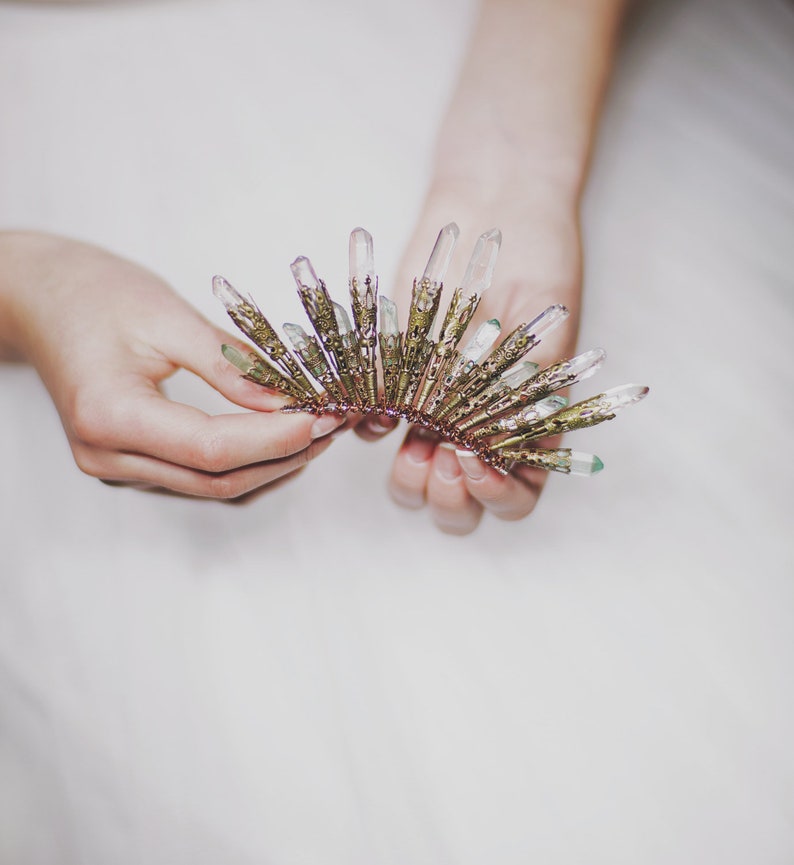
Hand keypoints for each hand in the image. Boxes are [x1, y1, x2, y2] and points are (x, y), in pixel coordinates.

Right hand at [0, 232, 344, 498]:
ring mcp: (117, 467)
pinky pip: (199, 481)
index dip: (275, 439)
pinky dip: (246, 466)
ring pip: (212, 489)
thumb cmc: (93, 293)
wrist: (40, 299)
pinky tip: (280, 442)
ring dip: (271, 465)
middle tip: (333, 424)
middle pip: (217, 480)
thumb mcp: (167, 315)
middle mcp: (108, 455)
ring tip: (318, 431)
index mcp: (109, 414)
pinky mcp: (131, 463)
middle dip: (284, 456)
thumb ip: (231, 364)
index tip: (323, 416)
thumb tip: (287, 401)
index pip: (211, 449)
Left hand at [385, 181, 581, 533]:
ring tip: (414, 441)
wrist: (497, 211)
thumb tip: (492, 455)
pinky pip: (374, 427)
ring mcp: (434, 410)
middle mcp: (478, 429)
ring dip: (408, 479)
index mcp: (527, 429)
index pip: (516, 497)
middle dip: (449, 499)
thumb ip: (523, 401)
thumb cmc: (538, 267)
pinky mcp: (394, 380)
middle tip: (445, 458)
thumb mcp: (546, 337)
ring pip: (413, 480)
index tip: (477, 462)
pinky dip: (370, 427)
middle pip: (460, 506)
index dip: (499, 498)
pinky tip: (378, 410)